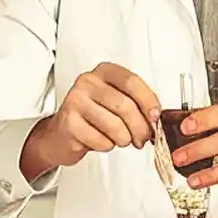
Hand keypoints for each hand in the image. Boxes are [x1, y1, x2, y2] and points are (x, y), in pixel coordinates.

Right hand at [20, 62, 160, 178]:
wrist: (62, 133)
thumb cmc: (94, 116)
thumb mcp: (116, 100)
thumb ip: (136, 103)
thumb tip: (155, 117)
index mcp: (104, 71)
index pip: (131, 81)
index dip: (148, 101)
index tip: (155, 116)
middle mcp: (87, 82)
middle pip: (125, 106)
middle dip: (140, 128)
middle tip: (142, 138)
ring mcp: (75, 100)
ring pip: (115, 126)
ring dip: (124, 139)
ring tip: (121, 139)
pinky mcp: (69, 122)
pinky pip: (101, 140)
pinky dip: (107, 146)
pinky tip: (102, 140)